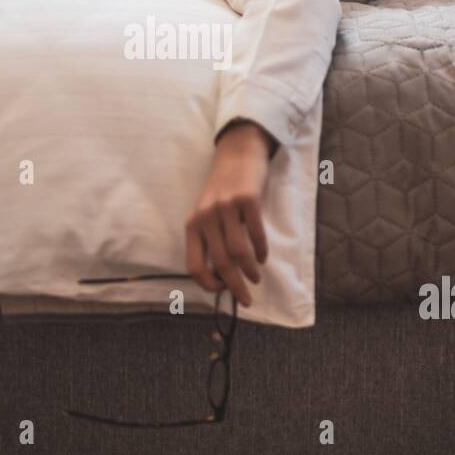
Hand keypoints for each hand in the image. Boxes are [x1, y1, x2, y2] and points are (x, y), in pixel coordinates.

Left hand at [185, 121, 272, 306]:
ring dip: (249, 271)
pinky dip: (261, 250)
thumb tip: (221, 276)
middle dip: (234, 286)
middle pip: (220, 262)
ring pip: (238, 251)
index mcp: (192, 224)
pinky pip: (256, 233)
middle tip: (246, 300)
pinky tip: (263, 258)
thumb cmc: (222, 190)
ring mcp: (227, 207)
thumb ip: (209, 239)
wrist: (237, 154)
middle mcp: (206, 216)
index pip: (194, 265)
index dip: (208, 284)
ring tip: (255, 279)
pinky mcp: (248, 199)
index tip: (222, 290)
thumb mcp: (207, 214)